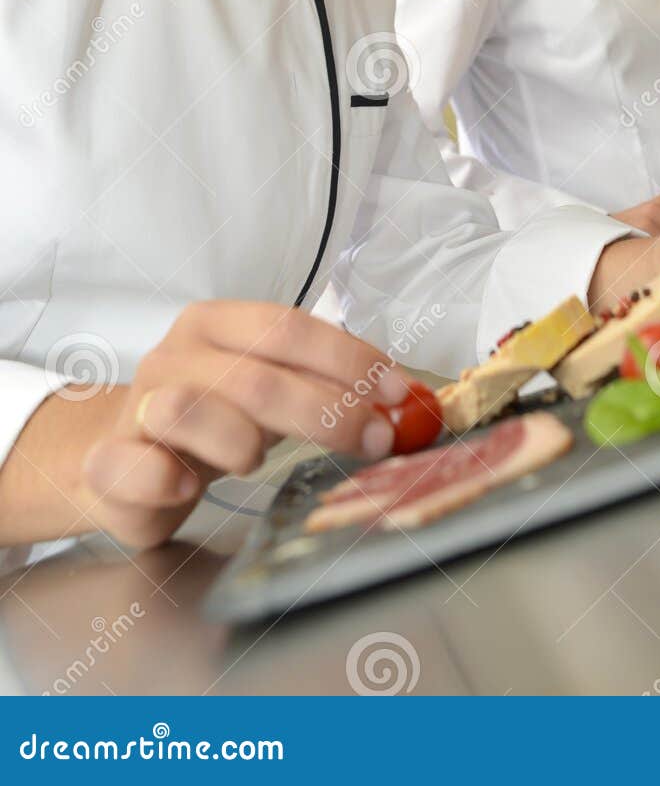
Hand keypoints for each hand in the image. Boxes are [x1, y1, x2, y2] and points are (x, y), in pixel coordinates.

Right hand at [78, 302, 407, 549]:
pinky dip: (166, 478)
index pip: (288, 328)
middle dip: (326, 410)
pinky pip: (132, 466)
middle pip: (255, 375)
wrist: (125, 459)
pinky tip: (188, 485)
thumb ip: (324, 386)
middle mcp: (173, 356)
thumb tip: (400, 403)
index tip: (397, 394)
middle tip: (374, 440)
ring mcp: (137, 408)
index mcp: (215, 324)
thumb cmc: (213, 420)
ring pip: (190, 409)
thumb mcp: (269, 390)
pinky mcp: (108, 463)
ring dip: (241, 442)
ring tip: (254, 459)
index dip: (348, 359)